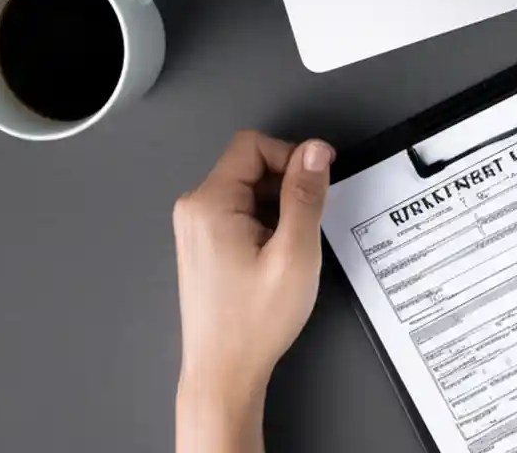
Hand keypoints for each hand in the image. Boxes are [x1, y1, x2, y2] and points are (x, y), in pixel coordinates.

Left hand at [173, 131, 333, 451]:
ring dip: (278, 206)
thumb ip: (305, 196)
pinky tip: (277, 255)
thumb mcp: (295, 253)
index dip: (293, 155)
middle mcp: (194, 210)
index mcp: (209, 204)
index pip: (253, 145)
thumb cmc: (254, 322)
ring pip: (248, 190)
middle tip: (308, 222)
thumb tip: (314, 151)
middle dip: (286, 184)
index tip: (321, 177)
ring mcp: (196, 228)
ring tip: (290, 247)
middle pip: (249, 165)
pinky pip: (241, 212)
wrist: (224, 371)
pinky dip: (266, 222)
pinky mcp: (205, 244)